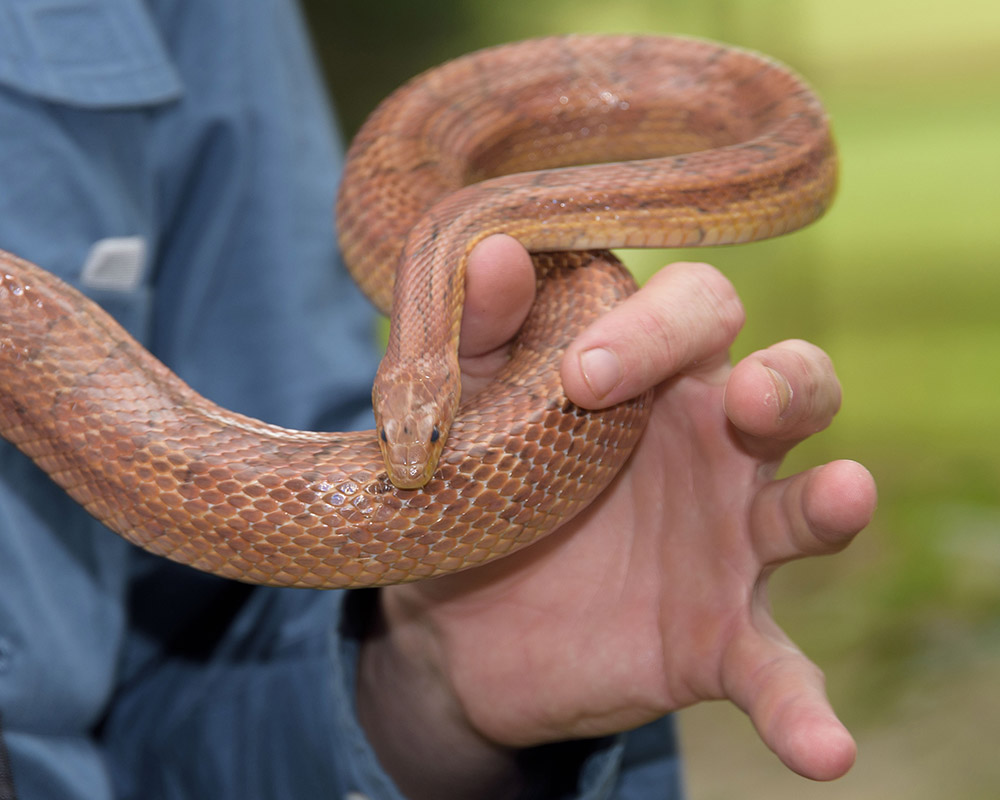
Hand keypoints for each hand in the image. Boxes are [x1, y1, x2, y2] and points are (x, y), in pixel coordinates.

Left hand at [357, 236, 876, 798]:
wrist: (461, 624)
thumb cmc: (478, 490)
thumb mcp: (469, 409)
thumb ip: (480, 337)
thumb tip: (489, 248)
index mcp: (652, 377)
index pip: (697, 311)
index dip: (658, 330)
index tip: (582, 379)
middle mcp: (710, 446)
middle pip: (793, 386)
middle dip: (783, 383)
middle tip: (737, 398)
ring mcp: (726, 542)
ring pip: (808, 507)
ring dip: (832, 501)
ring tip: (842, 496)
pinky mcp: (720, 635)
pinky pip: (779, 669)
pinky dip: (803, 707)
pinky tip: (823, 752)